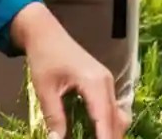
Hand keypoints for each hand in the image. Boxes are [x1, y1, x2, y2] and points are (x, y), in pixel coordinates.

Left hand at [11, 3, 128, 138]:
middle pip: (116, 119)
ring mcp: (106, 81)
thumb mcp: (45, 89)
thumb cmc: (44, 57)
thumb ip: (54, 116)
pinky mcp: (103, 82)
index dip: (105, 138)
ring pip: (117, 114)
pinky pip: (112, 107)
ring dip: (111, 131)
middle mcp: (106, 82)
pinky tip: (97, 132)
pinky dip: (108, 122)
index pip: (104, 118)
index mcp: (93, 82)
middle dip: (110, 137)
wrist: (46, 34)